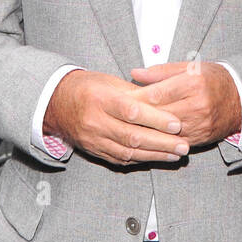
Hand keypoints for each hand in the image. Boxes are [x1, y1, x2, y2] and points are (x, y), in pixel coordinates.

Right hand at [43, 70, 188, 165]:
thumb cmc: (88, 87)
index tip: (177, 124)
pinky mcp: (94, 151)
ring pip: (128, 152)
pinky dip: (141, 159)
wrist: (57, 103)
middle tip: (183, 145)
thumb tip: (165, 103)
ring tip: (176, 155)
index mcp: (99, 98)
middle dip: (162, 143)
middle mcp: (94, 121)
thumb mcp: (110, 81)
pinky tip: (157, 158)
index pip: (131, 111)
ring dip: (155, 155)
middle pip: (132, 136)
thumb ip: (137, 93)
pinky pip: (120, 159)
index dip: (156, 120)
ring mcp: (93, 139)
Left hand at [129, 61, 241, 146]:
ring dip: (144, 133)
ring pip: (164, 133)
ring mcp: (200, 125)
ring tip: (124, 130)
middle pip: (159, 115)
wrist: (241, 100)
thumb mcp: (189, 67)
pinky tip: (143, 141)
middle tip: (115, 117)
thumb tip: (134, 73)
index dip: (136, 98)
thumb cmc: (212, 79)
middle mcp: (197, 106)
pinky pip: (174, 143)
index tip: (118, 100)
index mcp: (193, 83)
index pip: (158, 93)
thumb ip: (160, 71)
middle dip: (136, 117)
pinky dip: (158, 142)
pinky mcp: (200, 139)